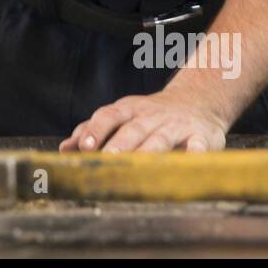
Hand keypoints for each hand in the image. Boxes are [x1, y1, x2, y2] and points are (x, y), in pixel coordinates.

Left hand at [58, 89, 228, 152]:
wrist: (199, 100)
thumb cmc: (150, 116)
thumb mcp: (122, 116)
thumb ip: (93, 131)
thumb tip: (64, 149)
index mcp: (128, 110)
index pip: (107, 117)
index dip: (95, 130)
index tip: (84, 147)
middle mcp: (151, 116)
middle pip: (133, 130)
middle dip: (119, 145)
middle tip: (107, 160)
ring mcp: (176, 125)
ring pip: (161, 138)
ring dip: (150, 150)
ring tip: (140, 166)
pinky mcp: (202, 136)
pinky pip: (199, 144)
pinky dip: (195, 150)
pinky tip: (191, 156)